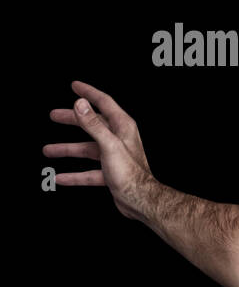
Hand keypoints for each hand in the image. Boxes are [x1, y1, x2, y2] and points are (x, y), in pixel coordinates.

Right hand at [44, 80, 156, 220]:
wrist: (142, 200)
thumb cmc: (131, 173)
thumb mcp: (109, 144)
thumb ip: (93, 124)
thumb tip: (79, 104)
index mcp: (122, 127)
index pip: (104, 103)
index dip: (89, 93)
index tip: (75, 86)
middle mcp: (119, 139)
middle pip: (92, 124)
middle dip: (72, 120)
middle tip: (54, 116)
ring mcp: (114, 156)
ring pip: (86, 149)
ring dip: (68, 150)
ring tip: (48, 150)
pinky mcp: (110, 173)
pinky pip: (88, 172)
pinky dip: (74, 175)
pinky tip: (61, 178)